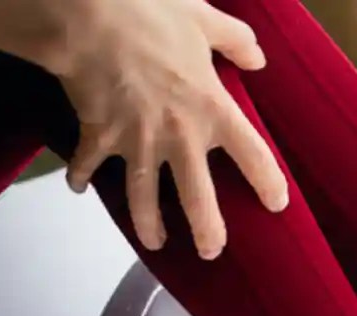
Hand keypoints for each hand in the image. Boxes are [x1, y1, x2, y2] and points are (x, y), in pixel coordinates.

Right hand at [56, 0, 288, 258]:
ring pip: (145, 198)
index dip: (269, 183)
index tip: (277, 204)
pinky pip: (89, 165)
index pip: (254, 156)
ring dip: (149, 225)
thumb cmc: (149, 14)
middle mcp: (180, 135)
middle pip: (199, 198)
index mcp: (214, 110)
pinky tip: (78, 186)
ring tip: (156, 242)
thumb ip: (236, 40)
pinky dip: (81, 176)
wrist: (90, 19)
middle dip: (207, 231)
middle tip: (212, 251)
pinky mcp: (99, 136)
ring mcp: (138, 141)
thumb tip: (258, 58)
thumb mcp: (204, 19)